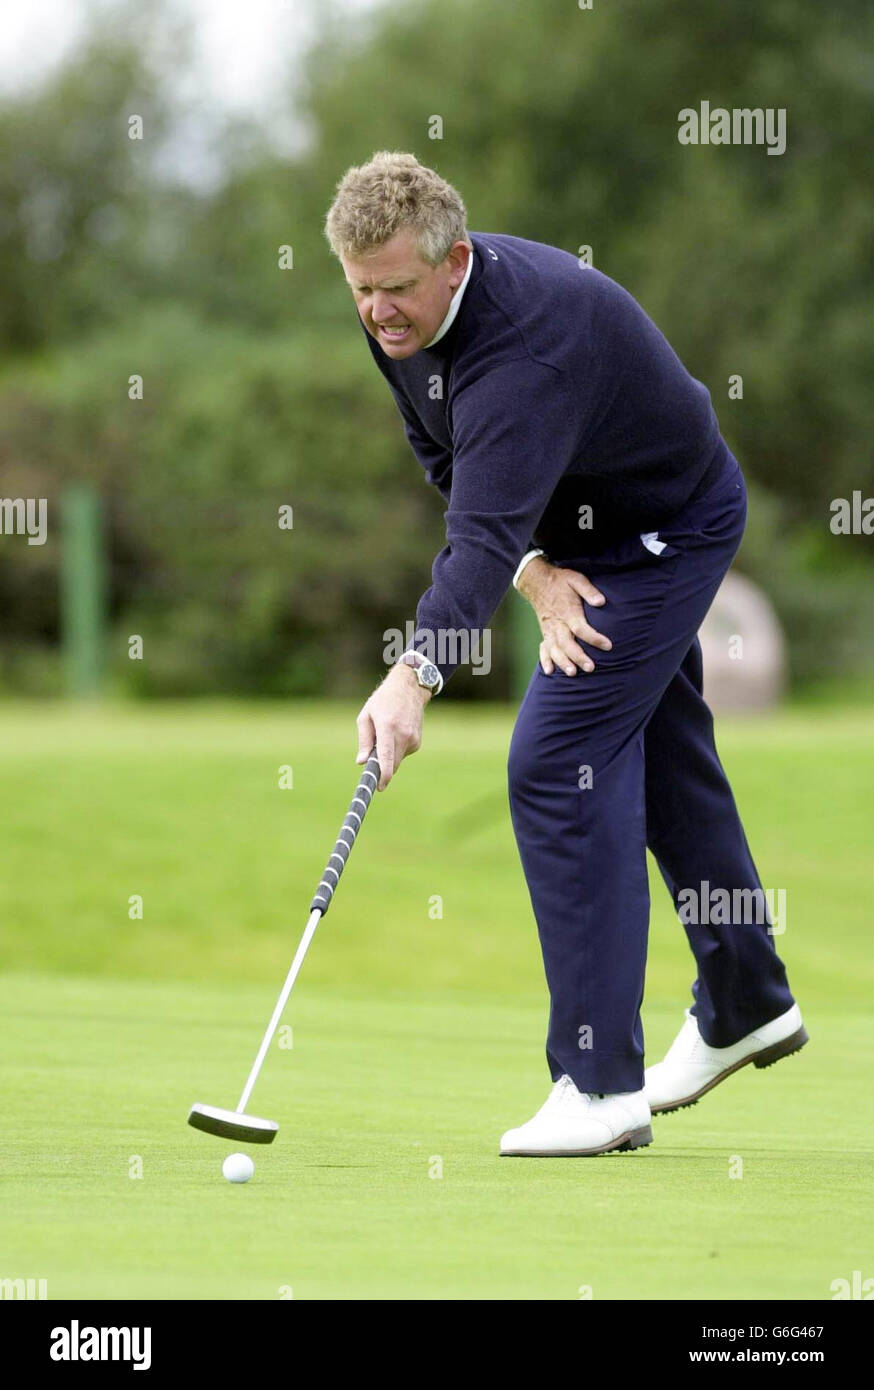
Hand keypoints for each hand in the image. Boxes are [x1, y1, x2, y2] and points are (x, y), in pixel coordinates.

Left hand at [356, 663, 430, 789]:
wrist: (409, 689)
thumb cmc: (383, 701)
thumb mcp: (366, 716)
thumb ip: (364, 740)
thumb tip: (362, 761)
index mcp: (387, 727)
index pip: (386, 756)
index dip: (383, 774)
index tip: (379, 787)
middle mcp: (402, 734)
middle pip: (392, 764)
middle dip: (382, 769)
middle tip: (372, 765)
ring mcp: (412, 738)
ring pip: (397, 760)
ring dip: (388, 757)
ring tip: (385, 737)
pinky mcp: (417, 742)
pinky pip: (403, 754)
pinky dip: (396, 750)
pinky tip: (395, 735)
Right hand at [517, 557, 611, 675]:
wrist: (537, 582)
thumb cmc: (560, 581)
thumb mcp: (576, 579)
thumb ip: (589, 590)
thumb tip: (601, 602)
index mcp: (568, 611)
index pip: (581, 628)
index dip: (594, 638)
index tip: (608, 645)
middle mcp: (557, 624)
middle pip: (567, 643)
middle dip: (578, 656)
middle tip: (591, 668)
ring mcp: (549, 630)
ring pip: (555, 649)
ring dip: (562, 662)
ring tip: (572, 673)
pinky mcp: (544, 633)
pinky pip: (543, 648)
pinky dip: (545, 660)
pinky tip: (550, 671)